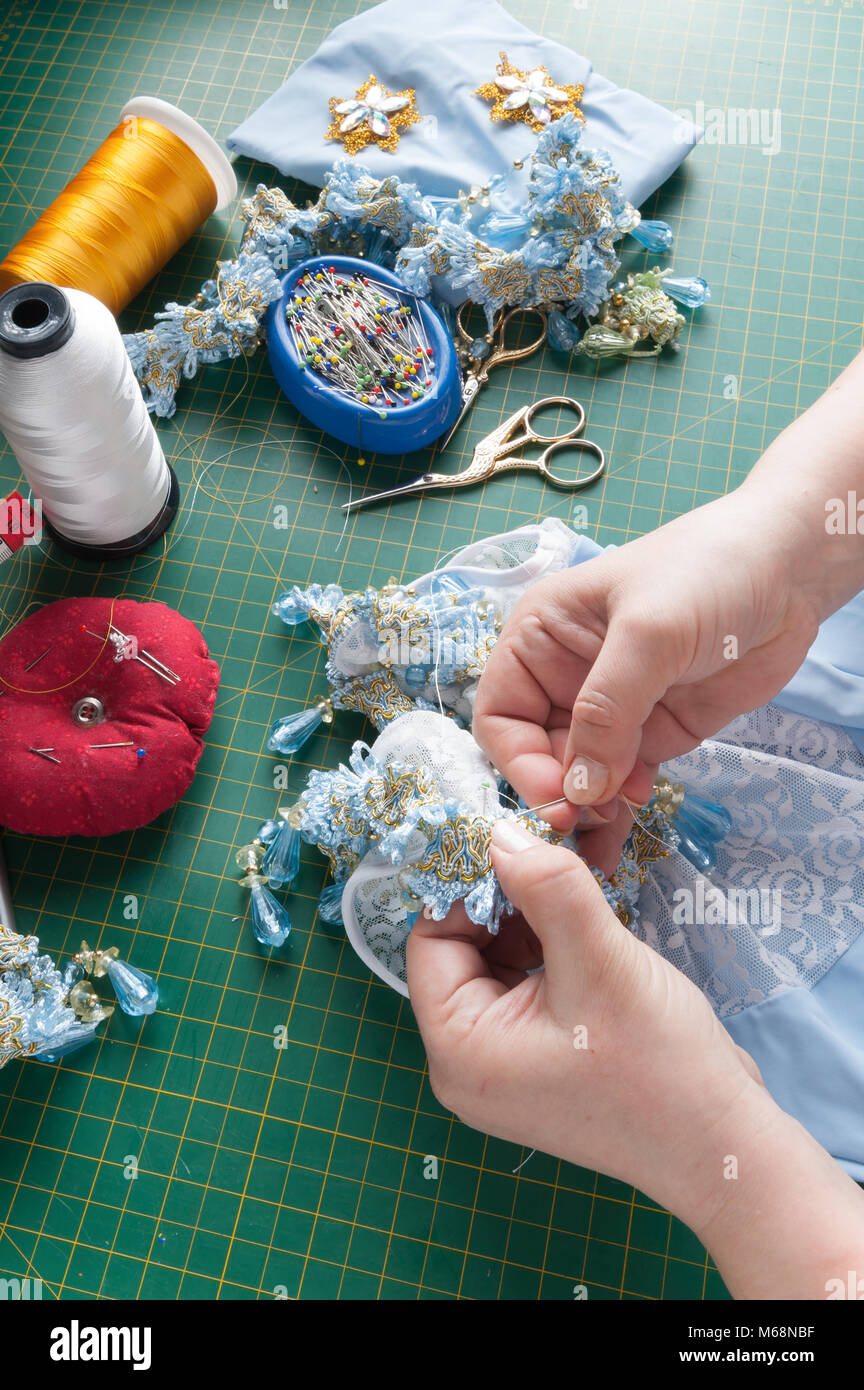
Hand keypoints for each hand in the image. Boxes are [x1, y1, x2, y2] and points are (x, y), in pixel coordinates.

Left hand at [407, 819, 762, 1220]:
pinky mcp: (544, 1059)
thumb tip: (500, 834)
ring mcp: (507, 1064)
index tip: (517, 848)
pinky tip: (591, 932)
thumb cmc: (659, 1069)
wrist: (725, 1148)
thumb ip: (547, 888)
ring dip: (533, 921)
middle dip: (505, 902)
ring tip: (580, 898)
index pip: (431, 941)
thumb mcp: (599, 961)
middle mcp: (469, 1063)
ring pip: (499, 962)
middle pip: (463, 950)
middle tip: (553, 863)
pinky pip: (529, 985)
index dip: (468, 888)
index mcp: (458, 1050)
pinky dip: (553, 949)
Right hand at [473, 490, 820, 871]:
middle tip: (589, 823)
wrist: (791, 569)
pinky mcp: (653, 731)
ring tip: (612, 830)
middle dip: (558, 791)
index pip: (501, 715)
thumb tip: (578, 790)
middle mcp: (564, 675)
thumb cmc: (706, 574)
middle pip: (536, 753)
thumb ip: (607, 711)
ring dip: (589, 807)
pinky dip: (623, 804)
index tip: (556, 799)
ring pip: (578, 775)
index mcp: (539, 637)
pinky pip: (623, 780)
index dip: (518, 761)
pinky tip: (640, 810)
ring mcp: (611, 708)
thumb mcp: (647, 634)